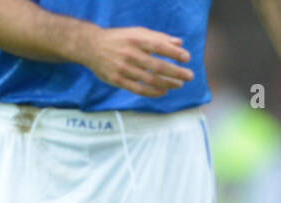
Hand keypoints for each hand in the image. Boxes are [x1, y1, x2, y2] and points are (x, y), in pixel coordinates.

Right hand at [77, 27, 193, 97]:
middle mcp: (131, 54)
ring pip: (150, 79)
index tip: (186, 58)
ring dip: (167, 83)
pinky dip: (152, 92)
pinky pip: (138, 89)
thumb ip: (158, 37)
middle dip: (176, 72)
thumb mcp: (138, 33)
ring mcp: (123, 69)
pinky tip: (163, 92)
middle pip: (158, 66)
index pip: (160, 47)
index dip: (174, 53)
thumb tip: (179, 43)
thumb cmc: (119, 39)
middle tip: (189, 76)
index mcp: (137, 40)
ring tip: (178, 84)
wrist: (92, 47)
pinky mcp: (117, 80)